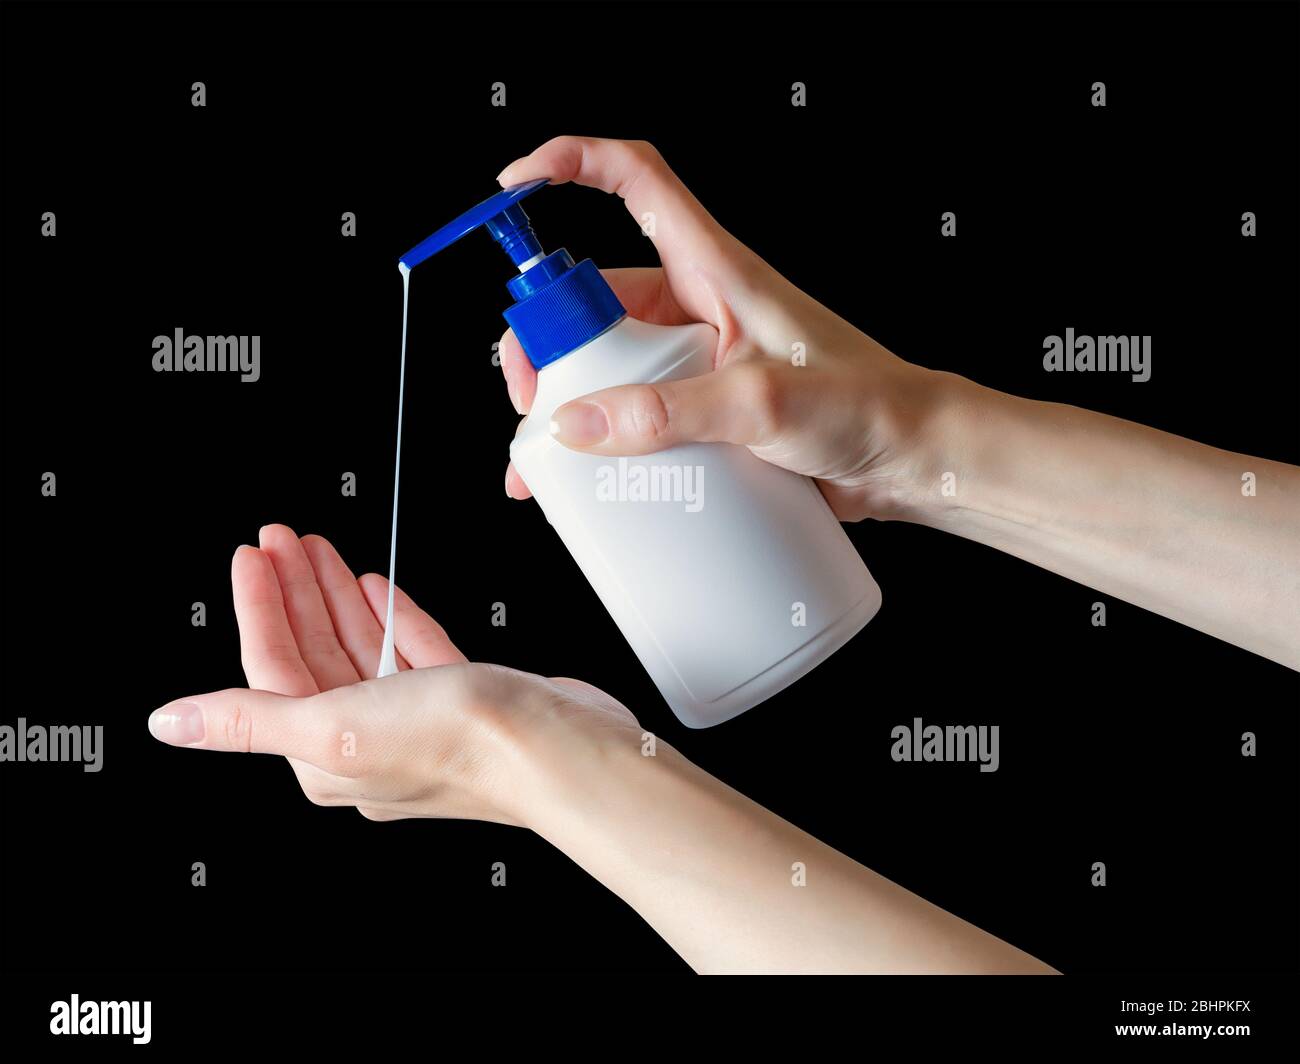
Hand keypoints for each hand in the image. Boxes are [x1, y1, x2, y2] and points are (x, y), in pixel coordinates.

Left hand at [146, 525, 637, 825]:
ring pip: (360, 648)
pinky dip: (390, 617)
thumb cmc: (463, 744)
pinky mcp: (462, 701)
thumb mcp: (333, 726)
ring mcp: (416, 722)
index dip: (259, 605)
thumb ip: (249, 719)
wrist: (561, 749)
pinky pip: (412, 651)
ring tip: (318, 551)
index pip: (273, 668)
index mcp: (326, 756)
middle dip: (294, 591)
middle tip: (282, 538)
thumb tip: (169, 724)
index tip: (253, 554)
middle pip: (314, 654)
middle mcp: (367, 743)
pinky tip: (376, 587)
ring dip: (335, 596)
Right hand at [496, 136, 953, 521]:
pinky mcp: (710, 411)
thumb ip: (670, 412)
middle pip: (598, 298)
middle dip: (549, 341)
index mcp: (717, 271)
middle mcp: (703, 307)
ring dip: (574, 402)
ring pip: (612, 363)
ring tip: (550, 460)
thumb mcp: (763, 403)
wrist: (916, 460)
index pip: (636, 182)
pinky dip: (612, 441)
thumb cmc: (869, 405)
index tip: (513, 183)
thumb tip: (577, 422)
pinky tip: (601, 484)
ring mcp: (703, 361)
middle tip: (533, 402)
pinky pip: (642, 412)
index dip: (571, 164)